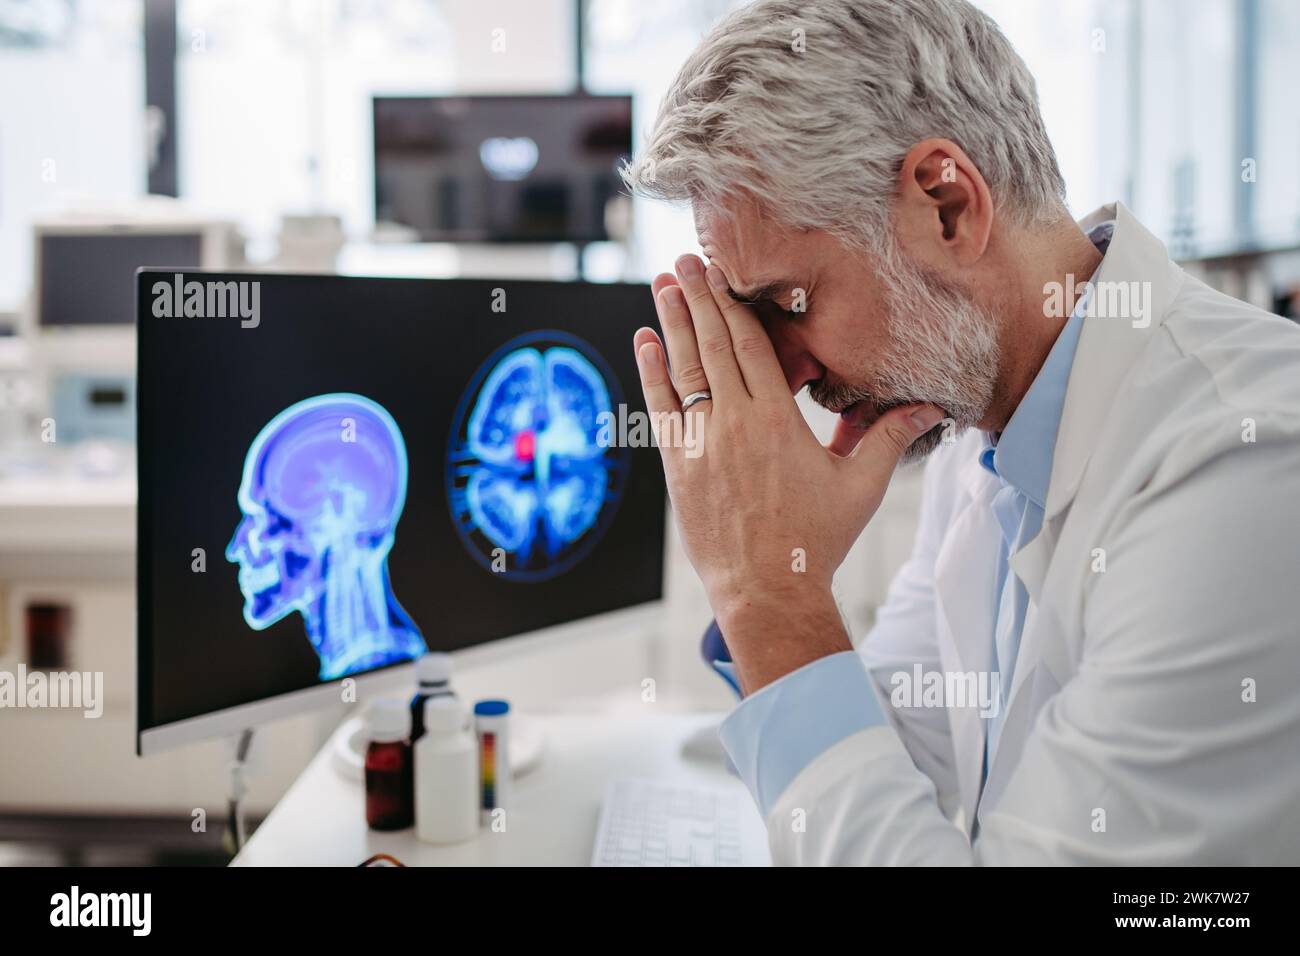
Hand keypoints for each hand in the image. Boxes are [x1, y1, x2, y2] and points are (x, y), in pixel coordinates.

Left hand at [633, 255, 942, 689]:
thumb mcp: (859, 488)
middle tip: (684, 259)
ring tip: (663, 285)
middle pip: (712, 346)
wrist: (767, 592)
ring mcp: (701, 444)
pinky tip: (644, 342)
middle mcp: (734, 423)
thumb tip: (930, 407)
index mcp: (777, 419)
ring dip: (671, 324)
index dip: (734, 304)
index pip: (751, 345)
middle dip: (698, 298)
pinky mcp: (679, 467)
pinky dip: (651, 373)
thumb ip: (889, 439)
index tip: (722, 270)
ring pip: (683, 370)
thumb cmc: (816, 541)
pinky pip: (660, 409)